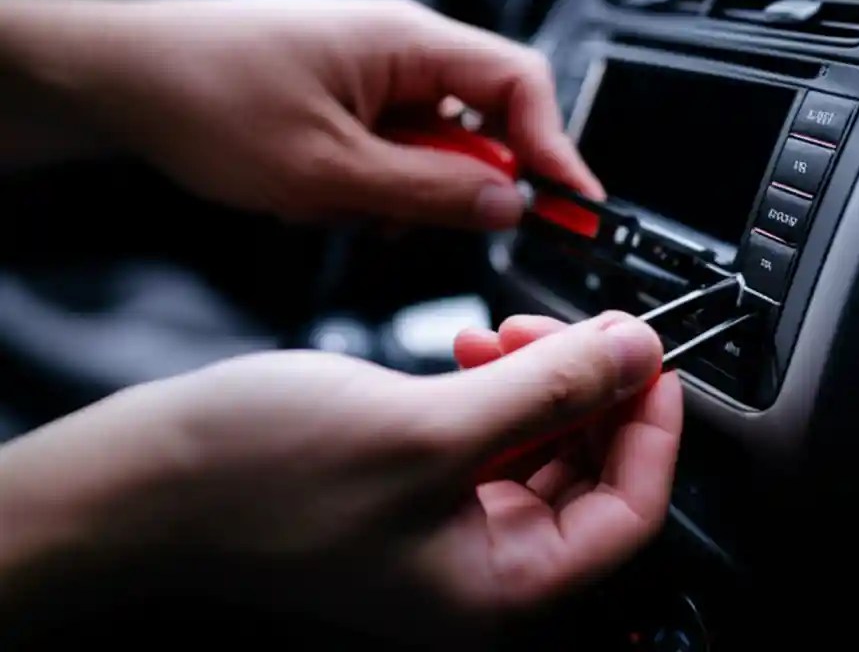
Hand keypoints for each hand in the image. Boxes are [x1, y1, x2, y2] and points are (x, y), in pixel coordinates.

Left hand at [0, 0, 601, 227]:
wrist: (120, 80)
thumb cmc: (204, 98)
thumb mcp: (329, 172)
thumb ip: (431, 193)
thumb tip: (509, 206)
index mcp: (408, 43)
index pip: (523, 85)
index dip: (556, 149)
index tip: (571, 207)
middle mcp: (399, 48)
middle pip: (486, 118)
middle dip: (465, 181)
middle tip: (427, 220)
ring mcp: (371, 71)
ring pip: (439, 141)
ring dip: (412, 188)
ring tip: (351, 205)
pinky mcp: (346, 94)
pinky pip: (397, 144)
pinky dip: (379, 183)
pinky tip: (333, 197)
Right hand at [0, 313, 680, 642]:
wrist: (144, 483)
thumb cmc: (257, 483)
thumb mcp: (430, 426)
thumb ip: (549, 390)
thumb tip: (634, 355)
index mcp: (499, 586)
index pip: (629, 514)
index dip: (652, 429)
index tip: (651, 360)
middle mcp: (480, 568)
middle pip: (591, 477)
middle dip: (593, 394)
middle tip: (579, 333)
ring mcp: (445, 529)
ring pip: (542, 449)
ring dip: (544, 382)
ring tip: (510, 334)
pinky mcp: (413, 488)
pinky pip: (490, 438)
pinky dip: (498, 389)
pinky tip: (472, 351)